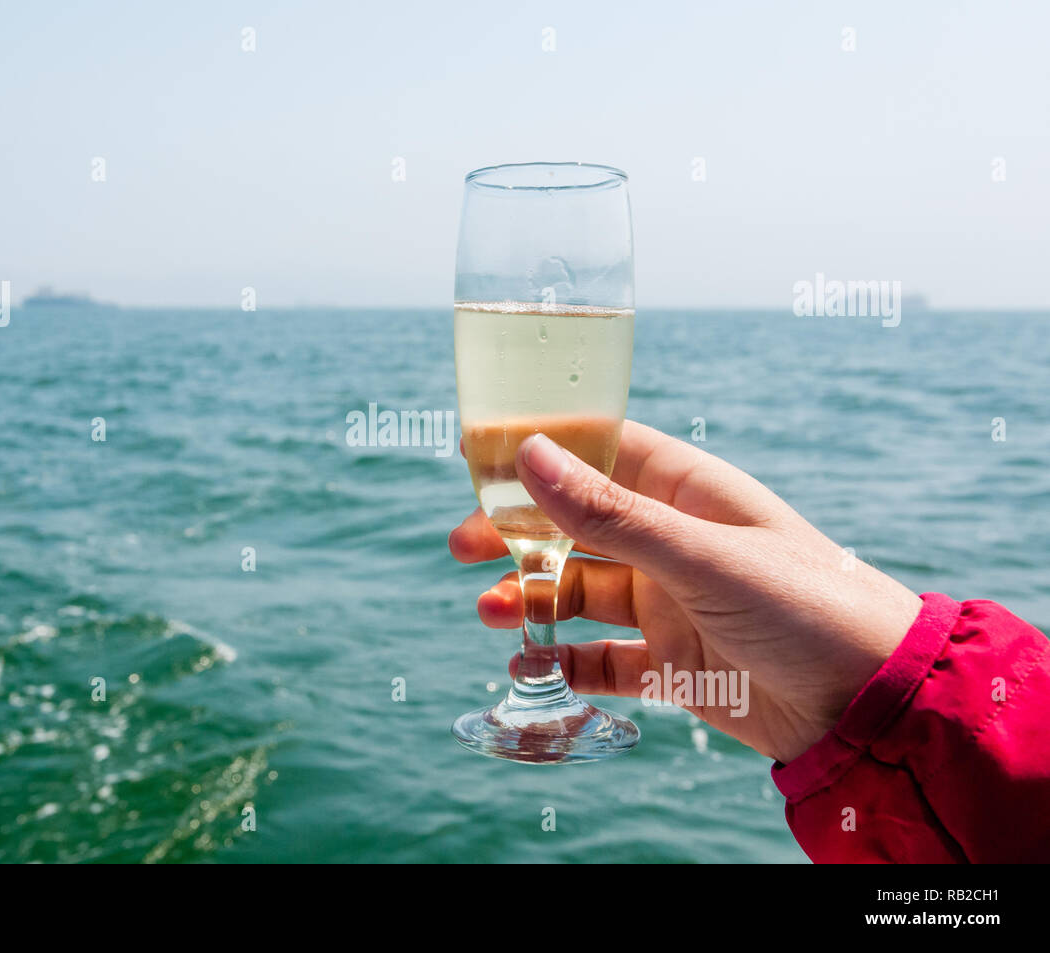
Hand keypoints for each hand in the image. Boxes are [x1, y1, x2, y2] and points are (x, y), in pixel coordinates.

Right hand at [448, 421, 922, 763]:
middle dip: (518, 533)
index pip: (602, 451)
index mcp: (688, 493)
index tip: (476, 451)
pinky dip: (562, 659)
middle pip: (575, 525)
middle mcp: (673, 542)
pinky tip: (530, 662)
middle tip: (459, 544)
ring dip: (530, 597)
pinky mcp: (672, 663)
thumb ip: (610, 514)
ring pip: (579, 591)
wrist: (871, 706)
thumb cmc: (805, 604)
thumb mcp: (700, 556)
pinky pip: (600, 658)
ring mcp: (670, 603)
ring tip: (492, 611)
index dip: (540, 448)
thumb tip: (529, 454)